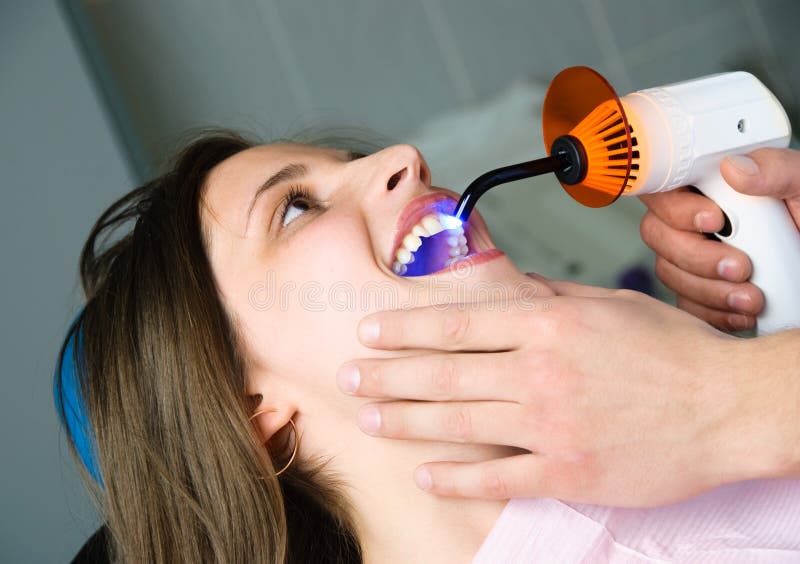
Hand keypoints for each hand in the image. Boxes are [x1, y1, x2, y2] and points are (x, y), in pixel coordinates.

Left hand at [338, 282, 791, 506]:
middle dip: (387, 376)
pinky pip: (498, 477)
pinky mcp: (568, 471)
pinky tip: (425, 474)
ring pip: (459, 422)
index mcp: (547, 326)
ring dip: (406, 421)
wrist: (726, 406)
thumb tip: (507, 289)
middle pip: (444, 373)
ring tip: (368, 419)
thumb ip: (550, 297)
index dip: (404, 328)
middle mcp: (539, 373)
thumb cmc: (671, 352)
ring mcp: (550, 426)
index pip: (456, 324)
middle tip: (347, 378)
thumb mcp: (608, 305)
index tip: (369, 332)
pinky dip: (457, 478)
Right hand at [639, 148, 799, 330]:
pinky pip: (684, 303)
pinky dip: (712, 313)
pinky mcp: (698, 288)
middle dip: (696, 256)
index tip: (715, 220)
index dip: (676, 207)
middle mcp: (692, 218)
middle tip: (741, 266)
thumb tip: (735, 168)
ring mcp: (692, 254)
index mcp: (711, 184)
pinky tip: (743, 313)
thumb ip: (776, 169)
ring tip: (752, 297)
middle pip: (657, 233)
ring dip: (708, 290)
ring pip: (669, 271)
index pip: (665, 188)